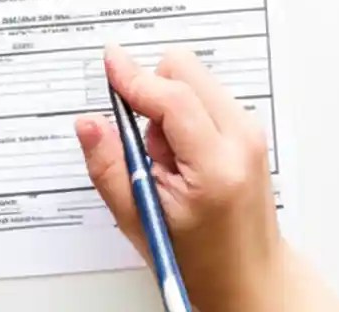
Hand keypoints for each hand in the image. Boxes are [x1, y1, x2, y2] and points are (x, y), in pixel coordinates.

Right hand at [77, 45, 338, 311]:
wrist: (247, 277)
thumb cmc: (198, 258)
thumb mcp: (139, 219)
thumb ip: (109, 167)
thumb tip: (89, 124)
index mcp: (215, 168)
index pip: (173, 100)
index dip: (134, 77)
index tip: (109, 61)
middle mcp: (241, 141)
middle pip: (186, 72)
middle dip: (152, 93)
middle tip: (145, 144)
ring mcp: (250, 133)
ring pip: (194, 80)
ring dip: (167, 107)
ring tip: (167, 160)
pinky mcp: (249, 130)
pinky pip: (204, 95)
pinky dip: (183, 114)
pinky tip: (181, 156)